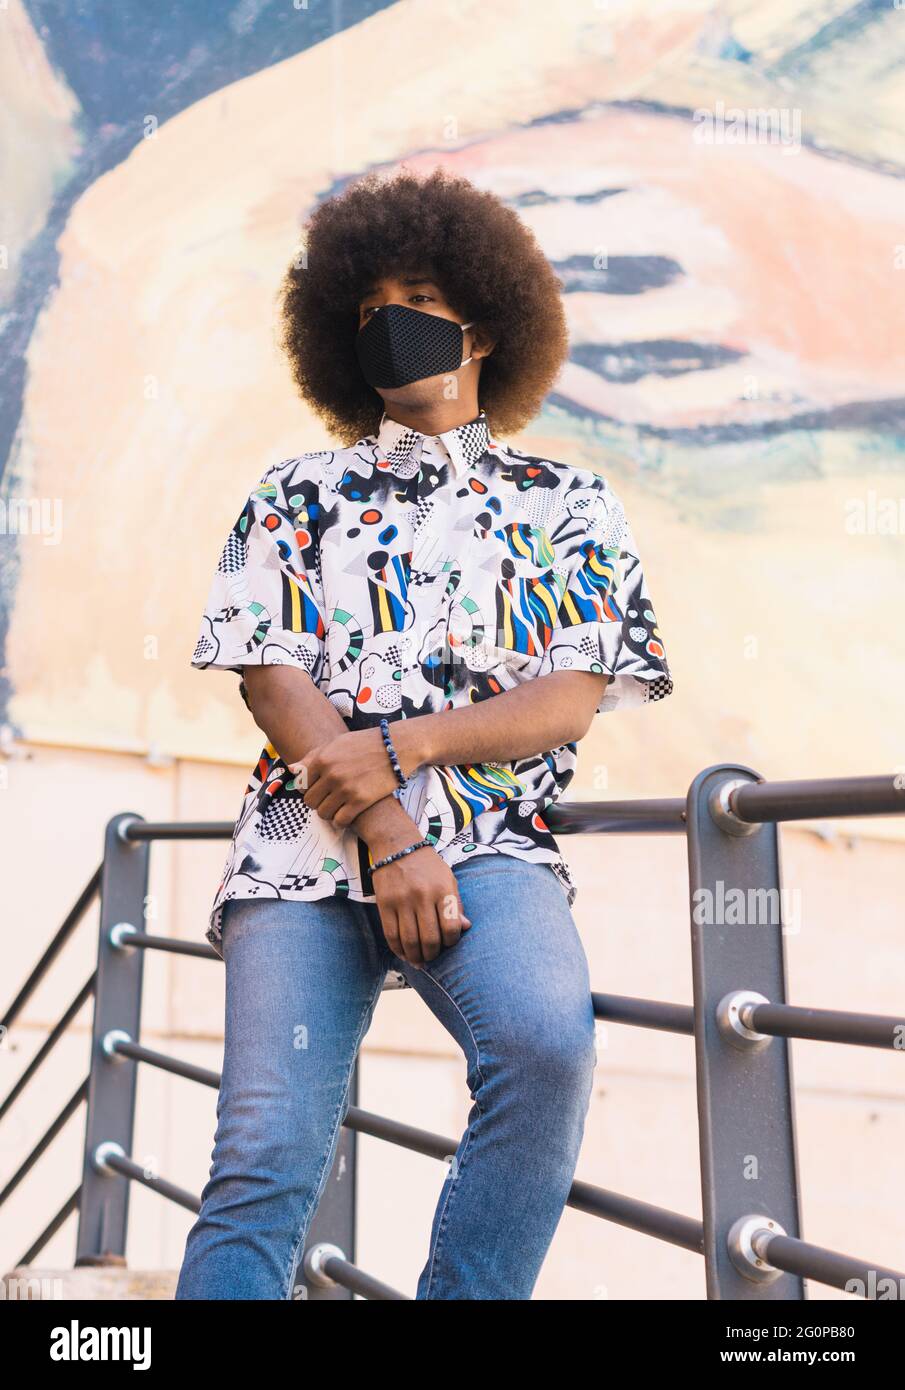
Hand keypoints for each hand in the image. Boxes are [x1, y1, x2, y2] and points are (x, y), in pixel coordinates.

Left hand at [288, 726, 423, 826]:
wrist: (398, 746)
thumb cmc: (366, 743)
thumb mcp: (337, 743)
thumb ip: (313, 757)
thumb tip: (291, 770)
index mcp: (322, 758)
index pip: (301, 784)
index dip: (308, 789)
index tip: (318, 789)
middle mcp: (331, 774)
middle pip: (310, 801)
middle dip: (318, 802)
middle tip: (329, 799)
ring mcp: (345, 788)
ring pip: (323, 813)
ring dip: (329, 813)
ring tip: (339, 807)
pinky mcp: (360, 801)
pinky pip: (340, 821)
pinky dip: (341, 821)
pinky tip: (348, 814)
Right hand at [369, 843, 470, 967]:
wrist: (397, 845)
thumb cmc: (427, 865)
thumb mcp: (448, 879)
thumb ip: (457, 904)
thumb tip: (465, 928)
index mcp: (443, 889)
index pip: (451, 927)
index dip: (451, 942)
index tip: (448, 943)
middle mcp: (423, 896)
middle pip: (430, 938)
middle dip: (432, 954)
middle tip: (432, 957)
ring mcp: (402, 900)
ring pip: (409, 941)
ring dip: (415, 956)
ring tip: (419, 960)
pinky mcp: (385, 904)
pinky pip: (391, 935)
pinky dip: (398, 949)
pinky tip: (404, 953)